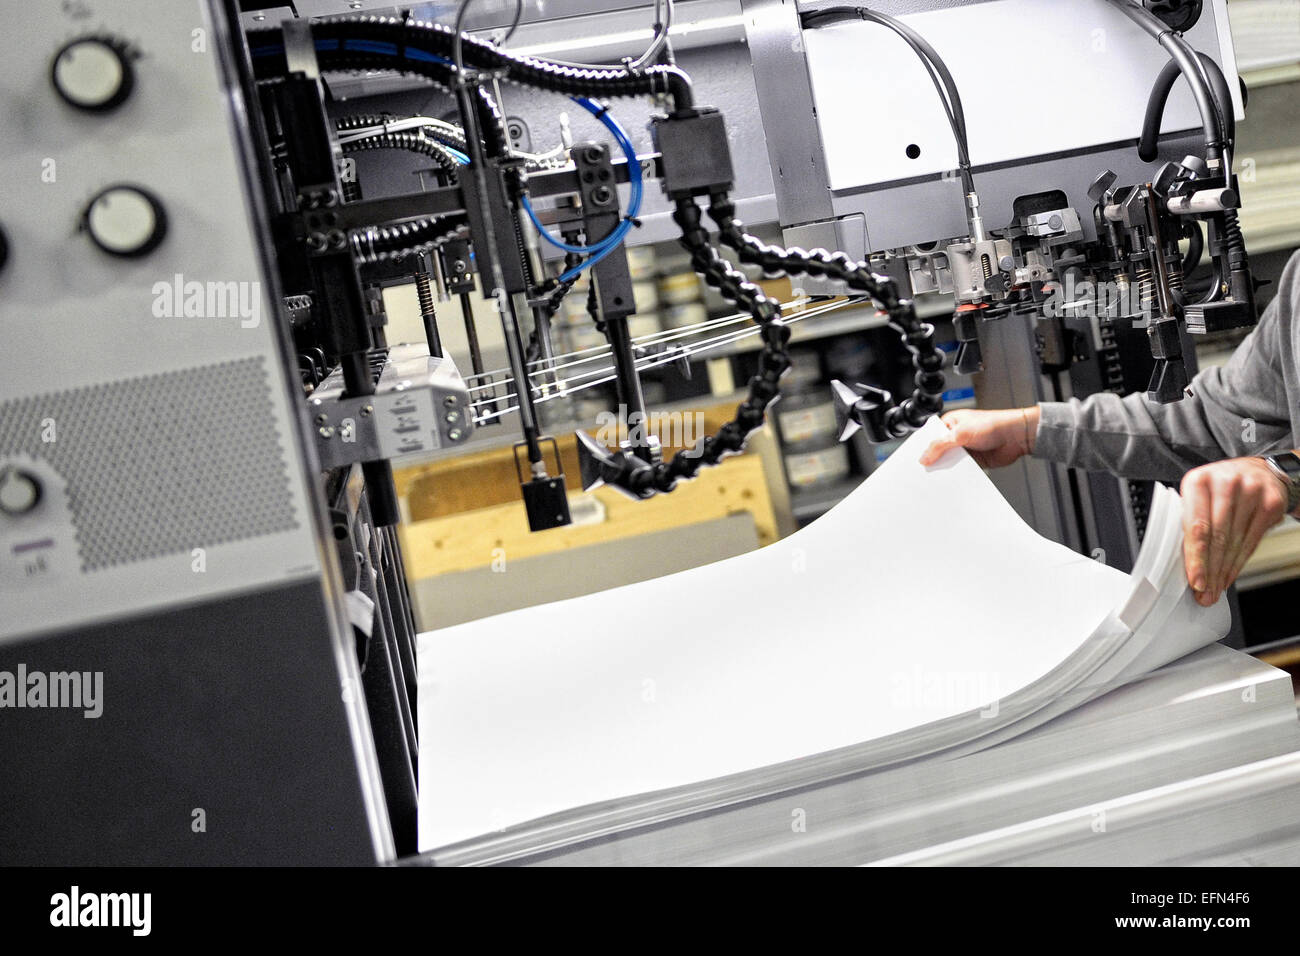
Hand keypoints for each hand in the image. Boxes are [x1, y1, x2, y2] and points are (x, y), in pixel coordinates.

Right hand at [920, 407, 1038, 468]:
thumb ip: (940, 446)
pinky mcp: (974, 461)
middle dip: (934, 461)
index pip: (931, 437)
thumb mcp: (960, 433)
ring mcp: (965, 449)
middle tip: (926, 471)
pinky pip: (961, 470)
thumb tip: (924, 457)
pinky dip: (958, 474)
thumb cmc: (993, 424)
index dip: (923, 448)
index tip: (917, 460)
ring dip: (947, 469)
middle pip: (939, 452)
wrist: (1016, 436)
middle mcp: (956, 436)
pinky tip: (953, 479)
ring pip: (950, 462)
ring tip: (938, 477)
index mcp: (950, 424)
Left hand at [1180, 457, 1289, 605]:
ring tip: (1215, 589)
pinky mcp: (1271, 502)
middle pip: (1216, 537)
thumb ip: (1190, 522)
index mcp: (1197, 481)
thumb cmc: (1220, 488)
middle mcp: (1225, 483)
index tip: (1195, 579)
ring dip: (1224, 571)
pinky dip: (1240, 562)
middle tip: (1205, 592)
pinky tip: (1230, 575)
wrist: (1259, 471)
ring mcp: (1251, 491)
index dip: (1196, 557)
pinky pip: (1252, 541)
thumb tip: (1184, 562)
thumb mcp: (1199, 496)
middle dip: (1210, 570)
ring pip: (1235, 542)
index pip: (1196, 526)